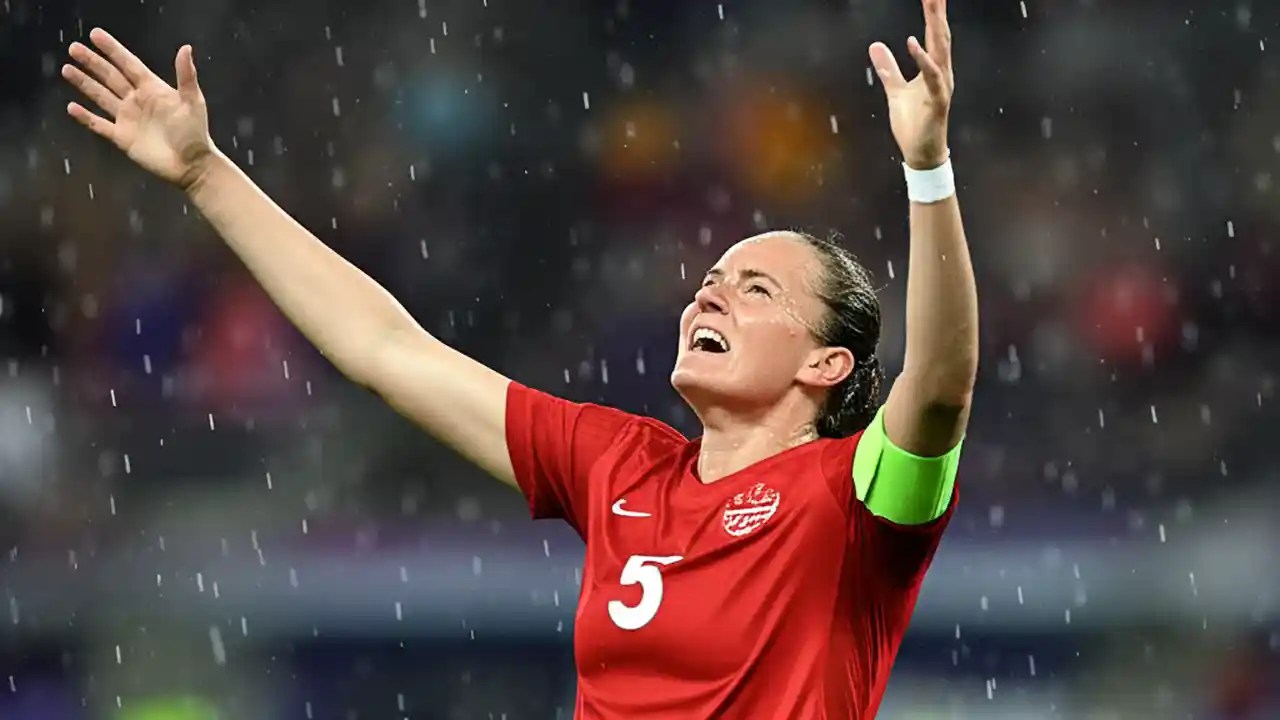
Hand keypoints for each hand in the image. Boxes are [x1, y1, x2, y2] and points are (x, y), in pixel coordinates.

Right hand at [62, 28, 216, 190]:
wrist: (192, 165)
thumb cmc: (195, 132)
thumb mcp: (192, 101)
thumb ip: (186, 76)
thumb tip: (186, 48)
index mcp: (153, 89)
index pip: (129, 64)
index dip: (113, 50)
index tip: (95, 34)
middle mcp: (137, 101)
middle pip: (110, 77)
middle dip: (92, 62)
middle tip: (74, 48)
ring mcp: (128, 119)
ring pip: (101, 96)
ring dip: (84, 83)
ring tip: (67, 69)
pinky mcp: (122, 138)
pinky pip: (99, 125)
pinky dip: (86, 117)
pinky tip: (71, 107)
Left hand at [869, 0, 953, 169]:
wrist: (922, 153)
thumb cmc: (913, 123)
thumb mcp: (895, 90)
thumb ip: (887, 68)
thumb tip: (875, 45)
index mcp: (933, 69)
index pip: (934, 35)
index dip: (932, 14)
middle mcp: (942, 73)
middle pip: (940, 36)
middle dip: (937, 13)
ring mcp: (941, 86)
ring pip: (940, 51)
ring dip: (935, 27)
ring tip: (932, 5)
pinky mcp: (937, 101)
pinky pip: (931, 76)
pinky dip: (923, 59)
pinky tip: (913, 42)